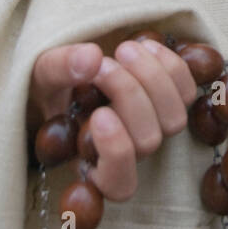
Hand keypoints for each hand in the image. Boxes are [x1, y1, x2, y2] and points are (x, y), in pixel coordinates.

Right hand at [27, 38, 196, 200]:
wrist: (71, 69)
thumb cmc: (49, 83)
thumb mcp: (39, 76)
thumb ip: (58, 69)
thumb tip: (91, 58)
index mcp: (90, 161)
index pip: (118, 183)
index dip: (116, 152)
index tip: (100, 114)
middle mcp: (128, 152)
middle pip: (147, 141)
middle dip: (128, 95)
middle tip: (103, 66)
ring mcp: (153, 129)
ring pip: (174, 119)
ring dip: (153, 79)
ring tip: (123, 49)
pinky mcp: (171, 103)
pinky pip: (188, 93)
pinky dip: (172, 66)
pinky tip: (146, 45)